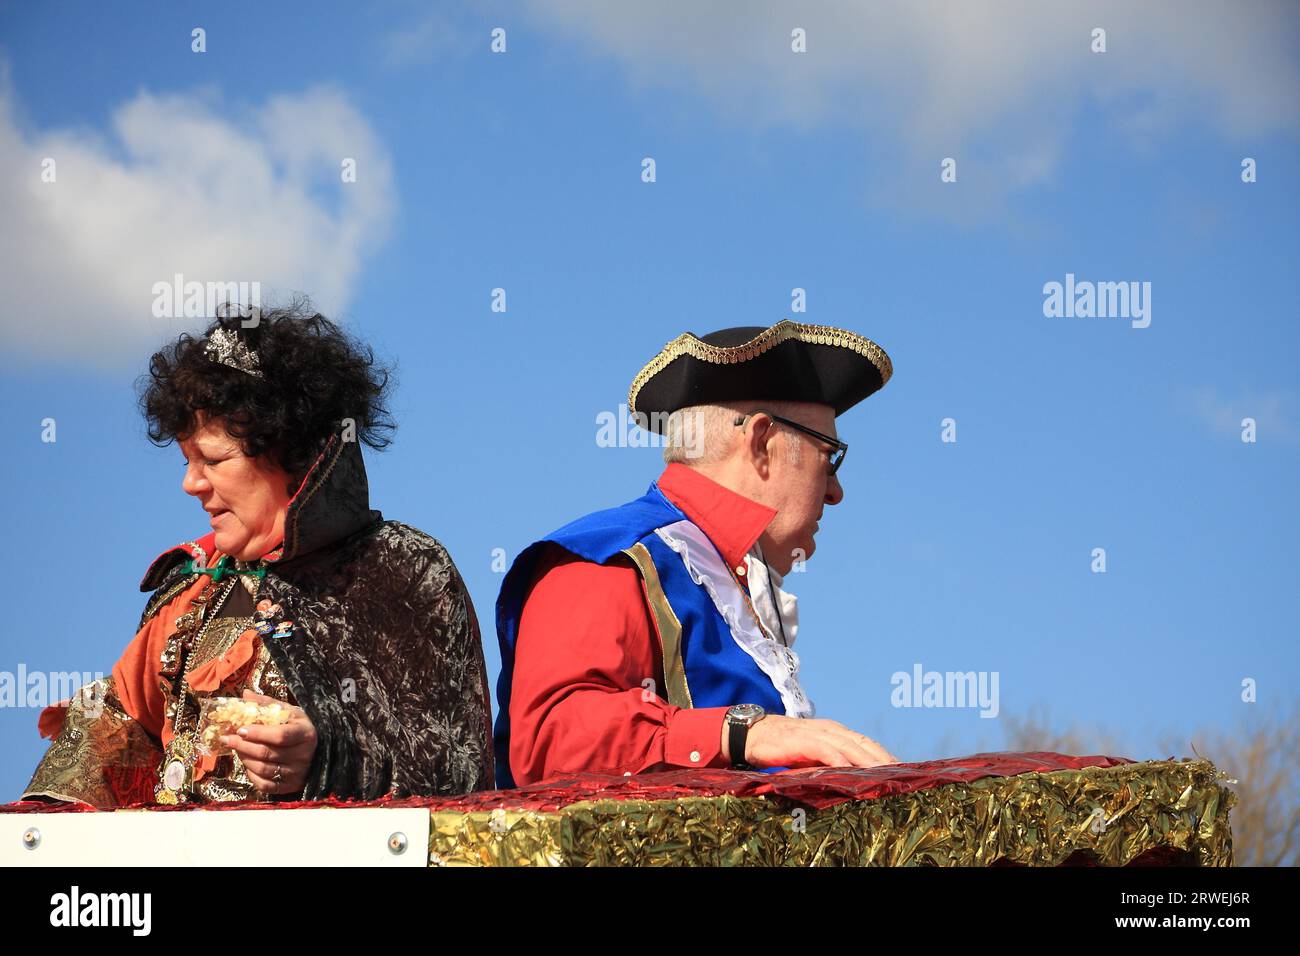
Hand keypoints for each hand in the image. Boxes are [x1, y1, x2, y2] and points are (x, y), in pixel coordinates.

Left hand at [222, 690, 317, 794]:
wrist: (319, 750)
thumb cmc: (299, 728)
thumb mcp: (289, 712)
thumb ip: (267, 703)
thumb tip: (245, 694)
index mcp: (306, 733)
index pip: (279, 736)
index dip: (257, 733)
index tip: (239, 729)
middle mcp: (304, 755)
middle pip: (266, 753)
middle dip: (242, 745)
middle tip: (226, 738)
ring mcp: (297, 773)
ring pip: (263, 769)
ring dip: (244, 758)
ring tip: (236, 748)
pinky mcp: (290, 786)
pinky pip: (265, 785)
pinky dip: (251, 775)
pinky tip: (248, 764)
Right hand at [723, 714, 897, 768]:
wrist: (752, 734)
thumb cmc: (782, 746)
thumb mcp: (810, 752)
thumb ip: (829, 759)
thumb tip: (850, 777)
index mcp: (834, 731)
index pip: (864, 742)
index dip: (883, 754)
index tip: (900, 769)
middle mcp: (829, 729)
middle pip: (863, 743)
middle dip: (882, 757)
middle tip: (900, 774)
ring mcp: (816, 733)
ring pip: (849, 745)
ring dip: (867, 759)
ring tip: (882, 773)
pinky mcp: (802, 740)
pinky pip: (825, 749)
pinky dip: (838, 758)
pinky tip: (849, 770)